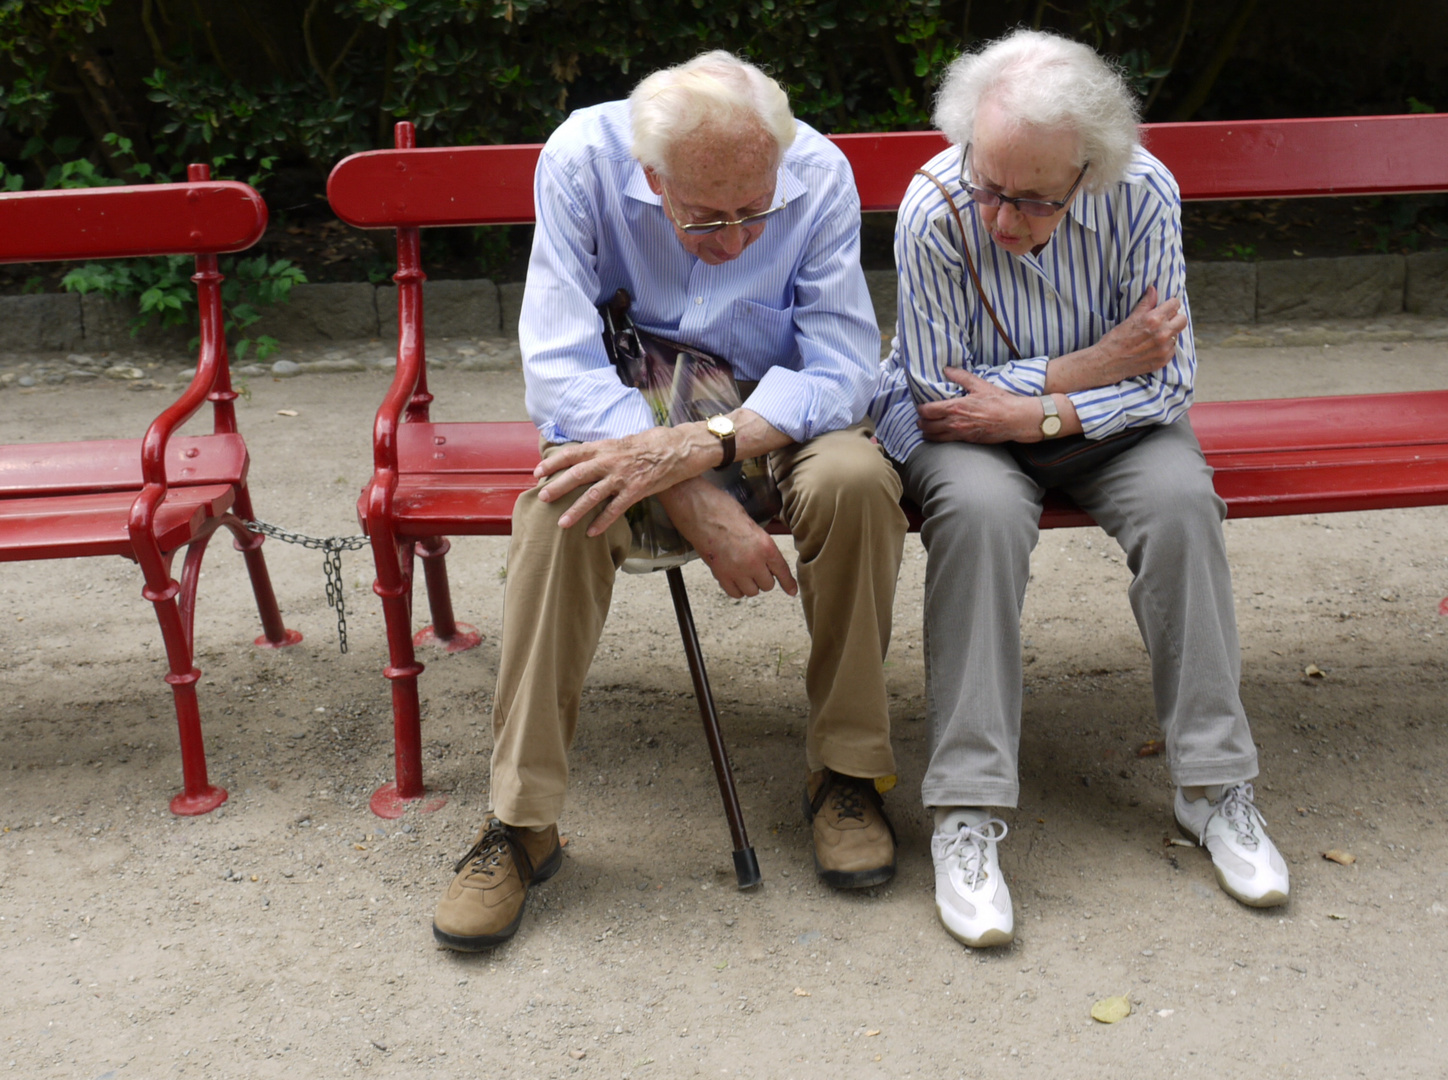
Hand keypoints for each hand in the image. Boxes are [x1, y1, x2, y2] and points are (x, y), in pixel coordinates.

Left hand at [535, 424, 712, 534]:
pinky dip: (602, 522)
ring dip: (576, 510)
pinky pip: (615, 509)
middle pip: (577, 474)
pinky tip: (591, 533)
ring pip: (593, 495)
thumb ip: (606, 451)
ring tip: (562, 523)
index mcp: (605, 446)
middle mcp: (610, 460)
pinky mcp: (636, 491)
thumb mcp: (624, 441)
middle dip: (558, 486)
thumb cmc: (653, 442)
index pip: (573, 453)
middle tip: (542, 498)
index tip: (538, 472)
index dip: (553, 462)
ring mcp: (623, 477)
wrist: (680, 447)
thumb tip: (589, 458)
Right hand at [657, 479, 797, 598]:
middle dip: (764, 578)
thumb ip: (761, 543)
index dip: (788, 583)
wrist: (699, 511)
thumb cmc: (723, 510)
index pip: (782, 571)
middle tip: (757, 568)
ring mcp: (736, 570)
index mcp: (765, 545)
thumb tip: (765, 557)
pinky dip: (736, 589)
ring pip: (752, 591)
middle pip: (767, 584)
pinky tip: (734, 579)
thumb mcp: (751, 524)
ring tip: (744, 572)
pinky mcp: (720, 575)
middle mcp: (753, 561)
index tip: (791, 591)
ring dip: (750, 584)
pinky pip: (734, 593)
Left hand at [916, 368, 1039, 442]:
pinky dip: (939, 439)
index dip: (921, 409)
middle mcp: (955, 423)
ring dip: (927, 433)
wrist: (1014, 419)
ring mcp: (961, 434)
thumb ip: (961, 376)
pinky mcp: (968, 440)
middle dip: (921, 422)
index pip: (929, 411)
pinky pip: (947, 442)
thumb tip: (947, 369)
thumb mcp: (979, 385)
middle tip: (920, 419)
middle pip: (928, 426)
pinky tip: (939, 436)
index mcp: (955, 407)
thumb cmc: (998, 401)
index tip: (920, 406)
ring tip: (925, 429)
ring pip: (935, 437)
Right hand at [1093, 285, 1186, 380]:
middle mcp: (1162, 334)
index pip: (1175, 304)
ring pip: (1177, 335)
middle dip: (1175, 318)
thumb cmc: (1116, 339)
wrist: (1107, 363)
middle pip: (1182, 320)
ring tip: (1155, 336)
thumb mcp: (1130, 318)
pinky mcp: (1164, 360)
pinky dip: (1165, 347)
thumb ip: (1146, 303)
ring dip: (1170, 334)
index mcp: (1154, 320)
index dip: (1170, 305)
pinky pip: (1172, 349)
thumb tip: (1153, 289)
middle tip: (1164, 321)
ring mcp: (1164, 348)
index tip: (1165, 308)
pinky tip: (1152, 348)